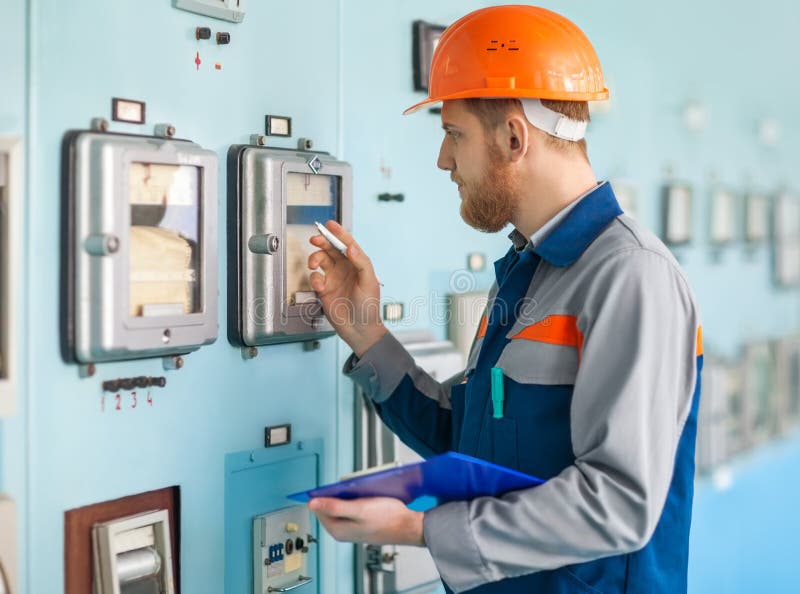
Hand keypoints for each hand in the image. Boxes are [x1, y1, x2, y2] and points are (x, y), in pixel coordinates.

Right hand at [308, 221, 386, 355]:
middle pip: (331, 249)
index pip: (347, 244)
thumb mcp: (369, 282)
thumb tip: (352, 247)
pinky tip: (320, 285)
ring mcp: (334, 278)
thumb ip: (361, 262)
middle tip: (315, 238)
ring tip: (314, 264)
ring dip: (315, 258)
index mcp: (358, 264)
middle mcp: (345, 269)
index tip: (330, 224)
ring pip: (320, 260)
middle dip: (322, 241)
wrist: (359, 329)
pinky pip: (315, 278)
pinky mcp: (324, 290)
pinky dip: (314, 278)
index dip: (339, 233)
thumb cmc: (369, 307)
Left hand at [308, 497, 424, 546]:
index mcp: (338, 530)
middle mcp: (343, 531)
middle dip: (336, 495)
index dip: (322, 494)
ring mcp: (352, 528)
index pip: (318, 509)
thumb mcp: (359, 509)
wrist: (409, 527)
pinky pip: (352, 509)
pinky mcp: (362, 524)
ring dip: (346, 496)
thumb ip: (335, 506)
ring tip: (357, 489)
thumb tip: (312, 504)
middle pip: (330, 507)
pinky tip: (365, 495)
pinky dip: (356, 500)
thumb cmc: (388, 519)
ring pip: (342, 507)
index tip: (328, 484)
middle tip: (347, 486)